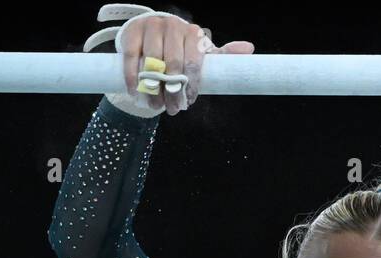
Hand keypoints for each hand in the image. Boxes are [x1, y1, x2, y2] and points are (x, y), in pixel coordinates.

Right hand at [87, 6, 253, 116]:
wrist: (151, 37)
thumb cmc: (181, 50)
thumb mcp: (202, 53)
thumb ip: (223, 55)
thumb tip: (249, 48)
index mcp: (192, 32)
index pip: (194, 62)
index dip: (191, 84)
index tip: (189, 102)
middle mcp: (172, 26)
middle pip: (173, 64)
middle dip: (173, 91)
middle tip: (173, 109)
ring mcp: (151, 27)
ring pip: (152, 62)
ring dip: (153, 88)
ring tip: (155, 105)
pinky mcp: (132, 32)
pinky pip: (131, 57)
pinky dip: (133, 77)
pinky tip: (136, 92)